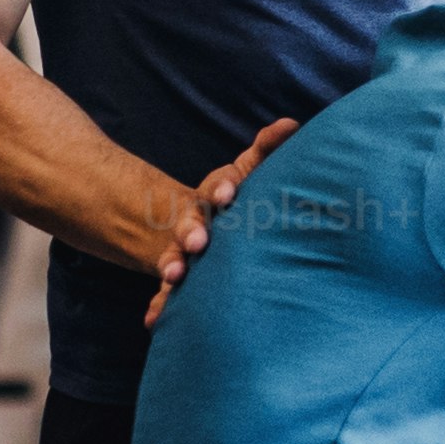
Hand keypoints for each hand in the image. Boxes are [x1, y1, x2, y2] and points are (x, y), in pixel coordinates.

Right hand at [141, 119, 296, 329]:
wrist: (204, 227)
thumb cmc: (239, 198)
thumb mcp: (250, 172)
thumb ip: (267, 149)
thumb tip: (290, 123)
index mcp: (218, 194)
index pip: (219, 185)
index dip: (223, 188)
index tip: (227, 196)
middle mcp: (197, 221)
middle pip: (192, 221)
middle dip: (192, 229)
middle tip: (198, 241)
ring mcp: (183, 250)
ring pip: (176, 255)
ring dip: (172, 264)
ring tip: (173, 276)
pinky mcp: (179, 277)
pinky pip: (167, 292)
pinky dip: (161, 305)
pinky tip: (154, 320)